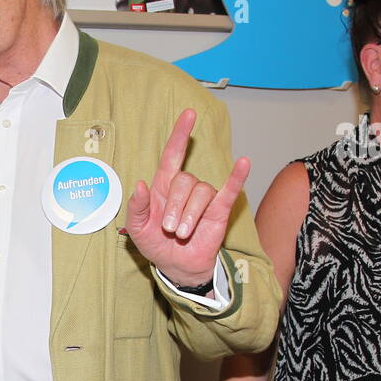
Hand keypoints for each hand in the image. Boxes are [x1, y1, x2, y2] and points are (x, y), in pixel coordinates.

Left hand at [125, 108, 249, 287]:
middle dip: (175, 206)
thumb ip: (136, 206)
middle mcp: (184, 188)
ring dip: (190, 215)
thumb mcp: (136, 228)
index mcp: (162, 186)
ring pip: (201, 192)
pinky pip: (229, 190)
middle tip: (170, 229)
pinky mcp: (219, 210)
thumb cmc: (155, 244)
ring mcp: (203, 197)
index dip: (179, 135)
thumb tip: (140, 184)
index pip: (172, 154)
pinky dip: (237, 177)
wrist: (175, 266)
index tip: (189, 114)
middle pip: (184, 180)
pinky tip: (244, 163)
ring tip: (182, 234)